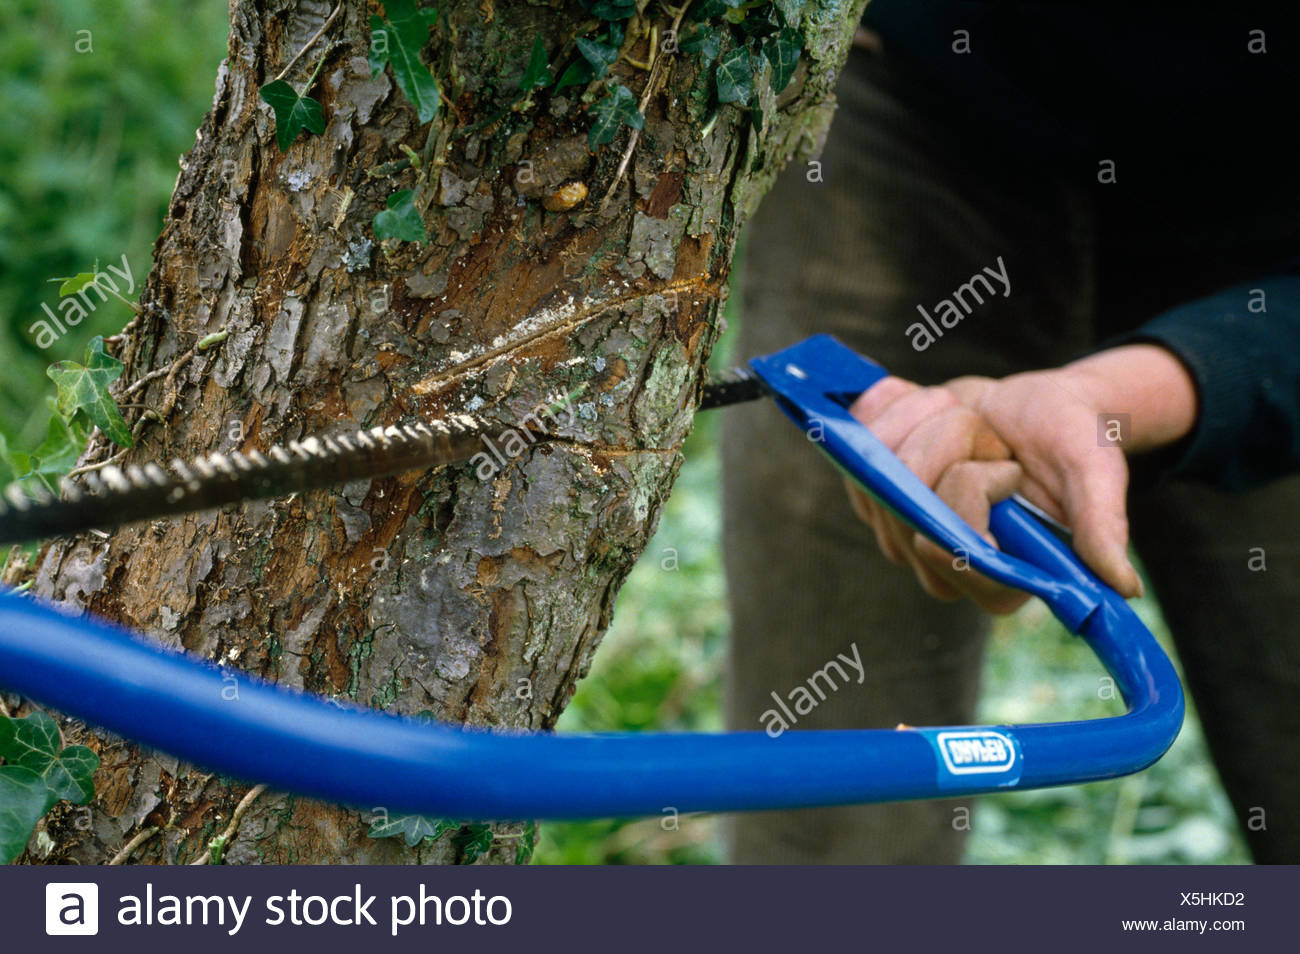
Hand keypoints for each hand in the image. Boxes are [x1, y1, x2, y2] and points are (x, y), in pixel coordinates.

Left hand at [844, 345, 1197, 611]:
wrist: (1027, 407)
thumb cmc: (1068, 443)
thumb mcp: (1095, 473)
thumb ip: (1101, 525)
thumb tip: (1124, 587)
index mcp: (996, 580)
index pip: (946, 551)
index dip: (964, 495)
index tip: (1004, 466)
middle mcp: (936, 565)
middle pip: (902, 502)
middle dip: (949, 443)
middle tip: (989, 432)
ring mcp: (893, 527)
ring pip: (873, 463)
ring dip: (925, 417)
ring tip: (967, 416)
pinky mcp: (866, 484)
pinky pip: (852, 437)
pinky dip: (893, 404)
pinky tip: (927, 403)